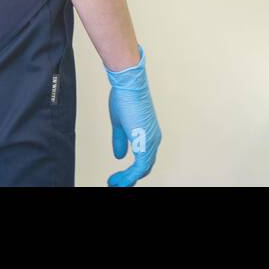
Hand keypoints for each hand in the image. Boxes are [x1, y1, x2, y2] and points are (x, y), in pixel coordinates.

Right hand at [104, 44, 160, 185]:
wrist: (128, 85)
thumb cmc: (126, 98)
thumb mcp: (120, 125)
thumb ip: (120, 141)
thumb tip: (119, 155)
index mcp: (149, 135)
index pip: (144, 160)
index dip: (131, 172)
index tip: (118, 178)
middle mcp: (153, 139)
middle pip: (145, 167)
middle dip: (129, 178)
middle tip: (116, 184)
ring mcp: (151, 141)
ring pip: (143, 169)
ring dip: (128, 179)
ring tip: (114, 184)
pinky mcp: (145, 142)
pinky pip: (140, 167)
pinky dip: (129, 176)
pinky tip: (119, 180)